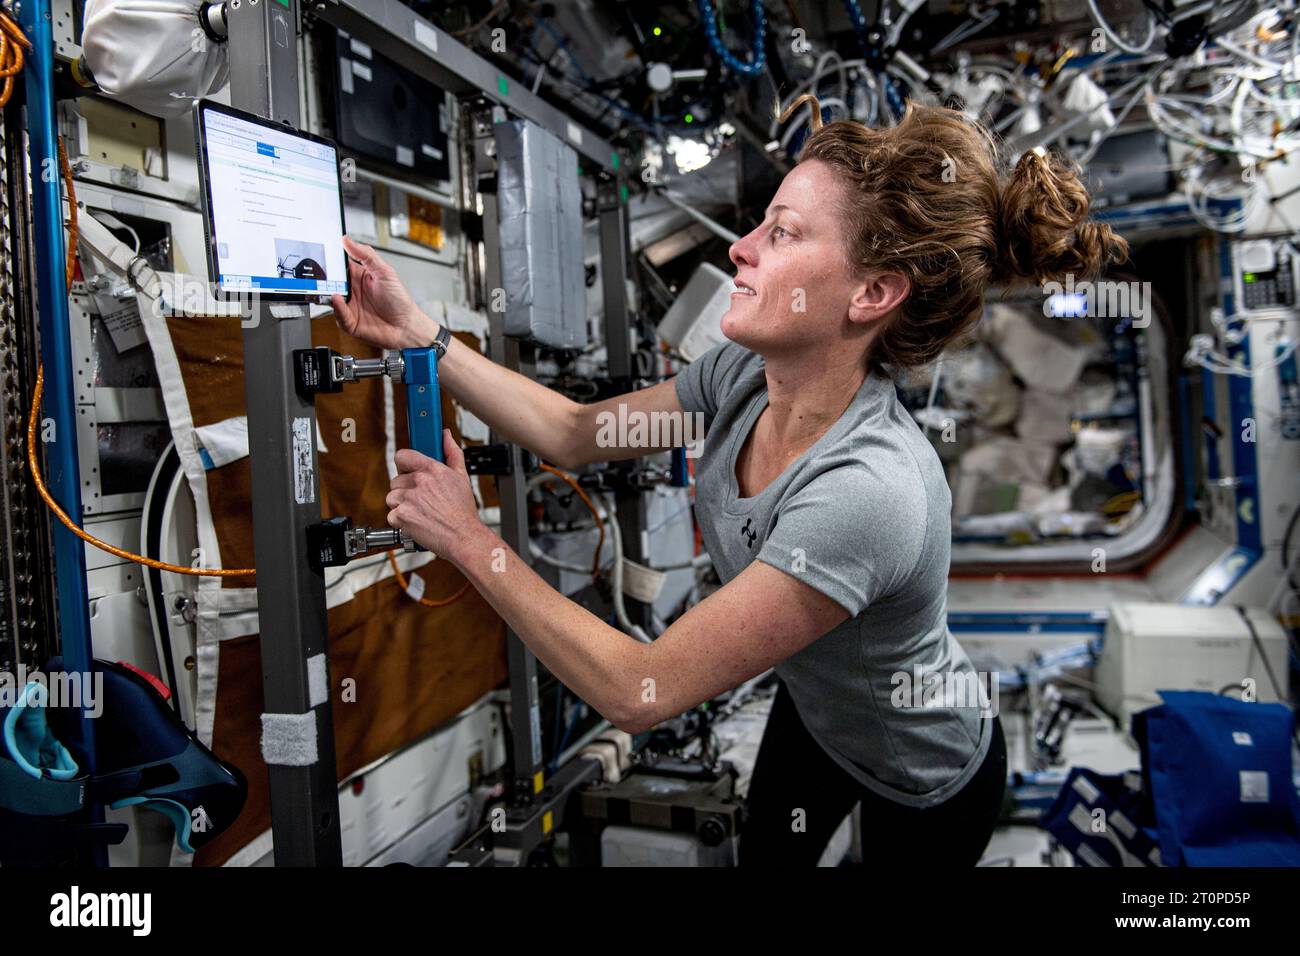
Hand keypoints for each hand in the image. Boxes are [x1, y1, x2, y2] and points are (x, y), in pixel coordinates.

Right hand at [332, 235, 438, 349]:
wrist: (406, 326)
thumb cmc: (399, 300)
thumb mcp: (385, 272)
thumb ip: (366, 255)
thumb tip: (348, 240)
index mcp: (359, 277)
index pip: (340, 265)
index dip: (332, 260)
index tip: (325, 254)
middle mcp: (352, 291)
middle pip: (331, 282)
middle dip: (325, 278)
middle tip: (323, 273)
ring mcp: (350, 307)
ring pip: (331, 299)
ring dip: (328, 293)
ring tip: (331, 288)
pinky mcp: (350, 322)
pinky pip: (339, 315)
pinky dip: (337, 308)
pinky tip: (339, 300)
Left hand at [386, 429, 487, 563]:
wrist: (464, 537)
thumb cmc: (463, 511)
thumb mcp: (462, 476)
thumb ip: (451, 452)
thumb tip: (446, 435)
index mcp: (432, 469)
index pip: (402, 455)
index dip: (404, 464)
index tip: (408, 470)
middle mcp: (419, 482)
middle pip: (395, 480)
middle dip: (405, 489)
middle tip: (420, 499)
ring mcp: (408, 499)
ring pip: (391, 497)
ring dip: (401, 505)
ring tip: (419, 512)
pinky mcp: (401, 516)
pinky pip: (391, 515)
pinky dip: (401, 521)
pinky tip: (416, 522)